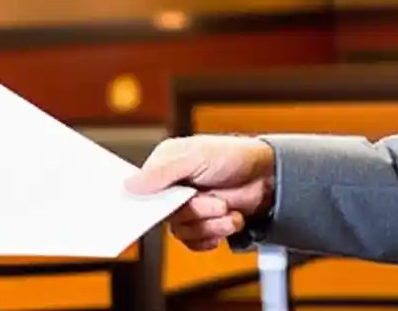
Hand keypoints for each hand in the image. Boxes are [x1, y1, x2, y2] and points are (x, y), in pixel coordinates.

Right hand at [125, 135, 274, 251]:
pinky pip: (194, 243)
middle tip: (218, 203)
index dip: (151, 203)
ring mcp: (189, 208)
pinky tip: (227, 224)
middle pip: (167, 216)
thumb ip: (162, 170)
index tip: (167, 206)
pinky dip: (212, 237)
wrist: (268, 177)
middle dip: (197, 213)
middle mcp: (174, 189)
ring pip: (182, 231)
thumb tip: (130, 185)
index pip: (143, 191)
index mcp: (165, 167)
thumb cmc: (233, 157)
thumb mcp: (196, 156)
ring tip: (229, 211)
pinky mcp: (203, 225)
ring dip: (211, 225)